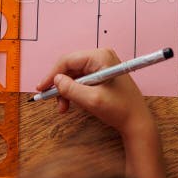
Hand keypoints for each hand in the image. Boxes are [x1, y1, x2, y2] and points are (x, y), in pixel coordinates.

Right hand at [36, 48, 154, 138]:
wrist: (137, 121)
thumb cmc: (119, 109)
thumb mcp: (91, 100)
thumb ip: (71, 89)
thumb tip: (56, 80)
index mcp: (100, 57)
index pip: (68, 60)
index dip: (52, 74)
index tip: (41, 88)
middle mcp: (101, 56)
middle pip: (70, 67)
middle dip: (60, 85)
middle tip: (52, 100)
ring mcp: (102, 65)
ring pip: (74, 75)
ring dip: (66, 90)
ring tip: (63, 108)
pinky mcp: (102, 74)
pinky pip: (82, 80)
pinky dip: (74, 91)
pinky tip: (70, 103)